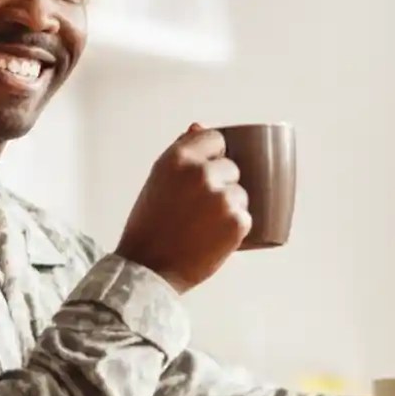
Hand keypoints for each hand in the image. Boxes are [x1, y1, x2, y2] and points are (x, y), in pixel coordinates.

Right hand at [114, 124, 251, 292]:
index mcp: (178, 158)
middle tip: (197, 210)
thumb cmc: (149, 225)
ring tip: (203, 226)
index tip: (203, 175)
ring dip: (229, 207)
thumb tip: (198, 126)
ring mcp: (221, 197)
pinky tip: (212, 238)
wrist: (148, 269)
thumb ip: (181, 151)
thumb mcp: (158, 179)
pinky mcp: (237, 222)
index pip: (215, 139)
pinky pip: (245, 217)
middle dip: (221, 185)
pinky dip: (234, 229)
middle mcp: (201, 173)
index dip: (212, 156)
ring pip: (240, 193)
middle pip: (231, 167)